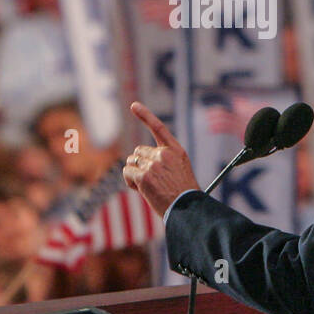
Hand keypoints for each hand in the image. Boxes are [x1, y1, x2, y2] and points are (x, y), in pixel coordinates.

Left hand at [123, 102, 199, 216]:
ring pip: (131, 162)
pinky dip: (130, 182)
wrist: (186, 208)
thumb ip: (164, 160)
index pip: (158, 127)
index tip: (133, 105)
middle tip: (151, 180)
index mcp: (175, 150)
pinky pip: (127, 173)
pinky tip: (141, 190)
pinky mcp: (144, 176)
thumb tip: (139, 159)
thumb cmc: (183, 194)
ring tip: (148, 187)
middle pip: (139, 152)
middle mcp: (164, 154)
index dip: (145, 115)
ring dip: (135, 173)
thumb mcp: (180, 170)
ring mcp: (153, 164)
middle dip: (140, 164)